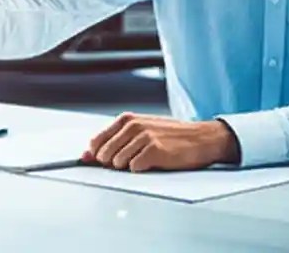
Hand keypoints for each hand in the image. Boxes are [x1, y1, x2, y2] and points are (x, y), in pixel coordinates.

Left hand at [83, 113, 239, 172]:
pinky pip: (134, 168)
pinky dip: (142, 169)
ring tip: (145, 159)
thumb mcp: (141, 130)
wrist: (202, 138)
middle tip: (131, 160)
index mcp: (127, 119)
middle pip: (104, 155)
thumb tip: (86, 156)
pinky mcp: (155, 151)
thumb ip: (114, 140)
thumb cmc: (170, 136)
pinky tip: (154, 163)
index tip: (102, 162)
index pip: (95, 142)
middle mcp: (133, 126)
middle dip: (113, 163)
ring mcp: (144, 137)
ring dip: (129, 167)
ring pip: (118, 163)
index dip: (97, 156)